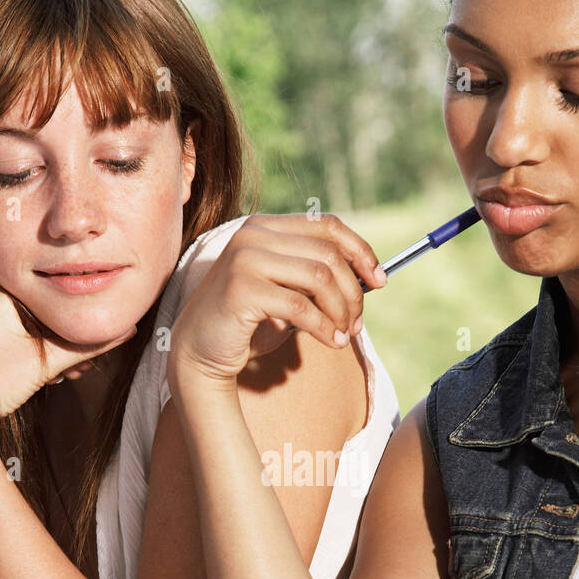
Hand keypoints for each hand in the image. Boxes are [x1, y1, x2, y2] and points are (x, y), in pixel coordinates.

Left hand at [0, 280, 136, 456]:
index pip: (39, 303)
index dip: (60, 331)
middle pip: (18, 316)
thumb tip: (128, 330)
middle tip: (63, 375)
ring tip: (33, 382)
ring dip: (20, 352)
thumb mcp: (46, 362)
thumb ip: (87, 343)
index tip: (74, 358)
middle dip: (44, 345)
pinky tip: (2, 381)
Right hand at [168, 213, 386, 388]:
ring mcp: (244, 259)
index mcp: (265, 226)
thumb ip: (317, 276)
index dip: (360, 250)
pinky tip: (331, 341)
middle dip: (353, 292)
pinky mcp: (241, 290)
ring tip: (345, 334)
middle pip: (328, 255)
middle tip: (357, 322)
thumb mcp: (288, 291)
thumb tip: (371, 276)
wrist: (199, 353)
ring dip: (341, 311)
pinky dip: (324, 327)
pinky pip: (300, 307)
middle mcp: (253, 235)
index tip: (380, 279)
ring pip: (319, 279)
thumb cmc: (249, 324)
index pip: (326, 225)